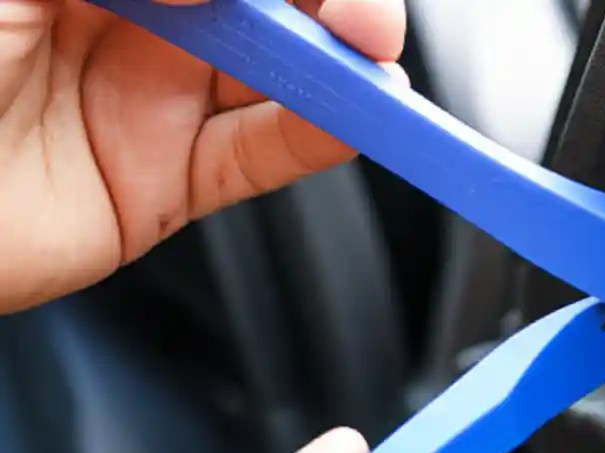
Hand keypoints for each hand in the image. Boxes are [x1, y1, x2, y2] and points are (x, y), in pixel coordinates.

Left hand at [0, 0, 406, 312]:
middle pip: (262, 6)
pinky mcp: (161, 182)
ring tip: (375, 70)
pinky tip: (352, 122)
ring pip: (273, 74)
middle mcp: (129, 20)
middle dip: (327, 7)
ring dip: (338, 71)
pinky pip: (257, 156)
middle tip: (365, 22)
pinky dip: (316, 140)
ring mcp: (148, 99)